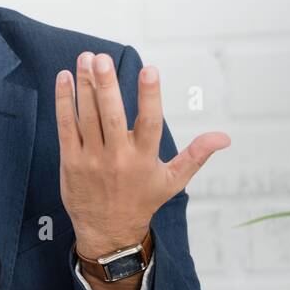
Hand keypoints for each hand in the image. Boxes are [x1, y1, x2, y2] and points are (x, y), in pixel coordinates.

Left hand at [55, 51, 229, 258]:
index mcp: (144, 159)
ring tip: (86, 57)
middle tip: (102, 58)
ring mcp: (91, 159)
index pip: (149, 123)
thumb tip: (225, 138)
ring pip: (87, 117)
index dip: (150, 96)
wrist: (108, 232)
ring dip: (84, 86)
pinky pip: (66, 127)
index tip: (150, 69)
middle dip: (106, 86)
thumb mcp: (173, 180)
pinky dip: (64, 102)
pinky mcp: (71, 161)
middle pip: (111, 117)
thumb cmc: (142, 200)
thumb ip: (196, 155)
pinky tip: (65, 78)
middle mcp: (117, 158)